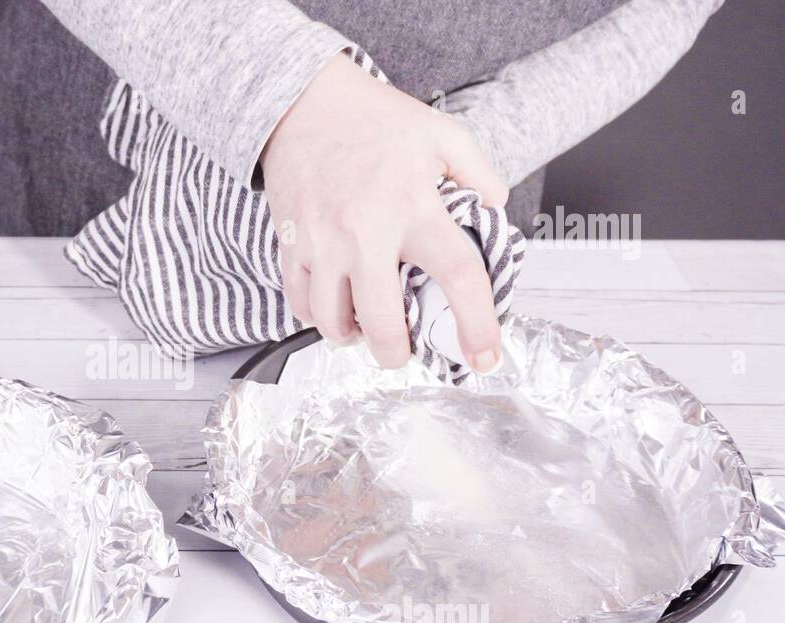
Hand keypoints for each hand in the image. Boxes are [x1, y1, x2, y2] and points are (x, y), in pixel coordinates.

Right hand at [261, 55, 507, 371]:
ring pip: (332, 322)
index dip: (477, 325)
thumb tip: (493, 214)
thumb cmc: (372, 119)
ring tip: (363, 330)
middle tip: (402, 353)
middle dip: (396, 353)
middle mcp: (365, 231)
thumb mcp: (442, 135)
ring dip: (352, 338)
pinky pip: (300, 303)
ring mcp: (322, 242)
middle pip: (382, 321)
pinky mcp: (290, 245)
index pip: (457, 277)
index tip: (485, 357)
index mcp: (413, 206)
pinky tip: (332, 309)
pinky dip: (316, 318)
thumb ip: (478, 175)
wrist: (302, 103)